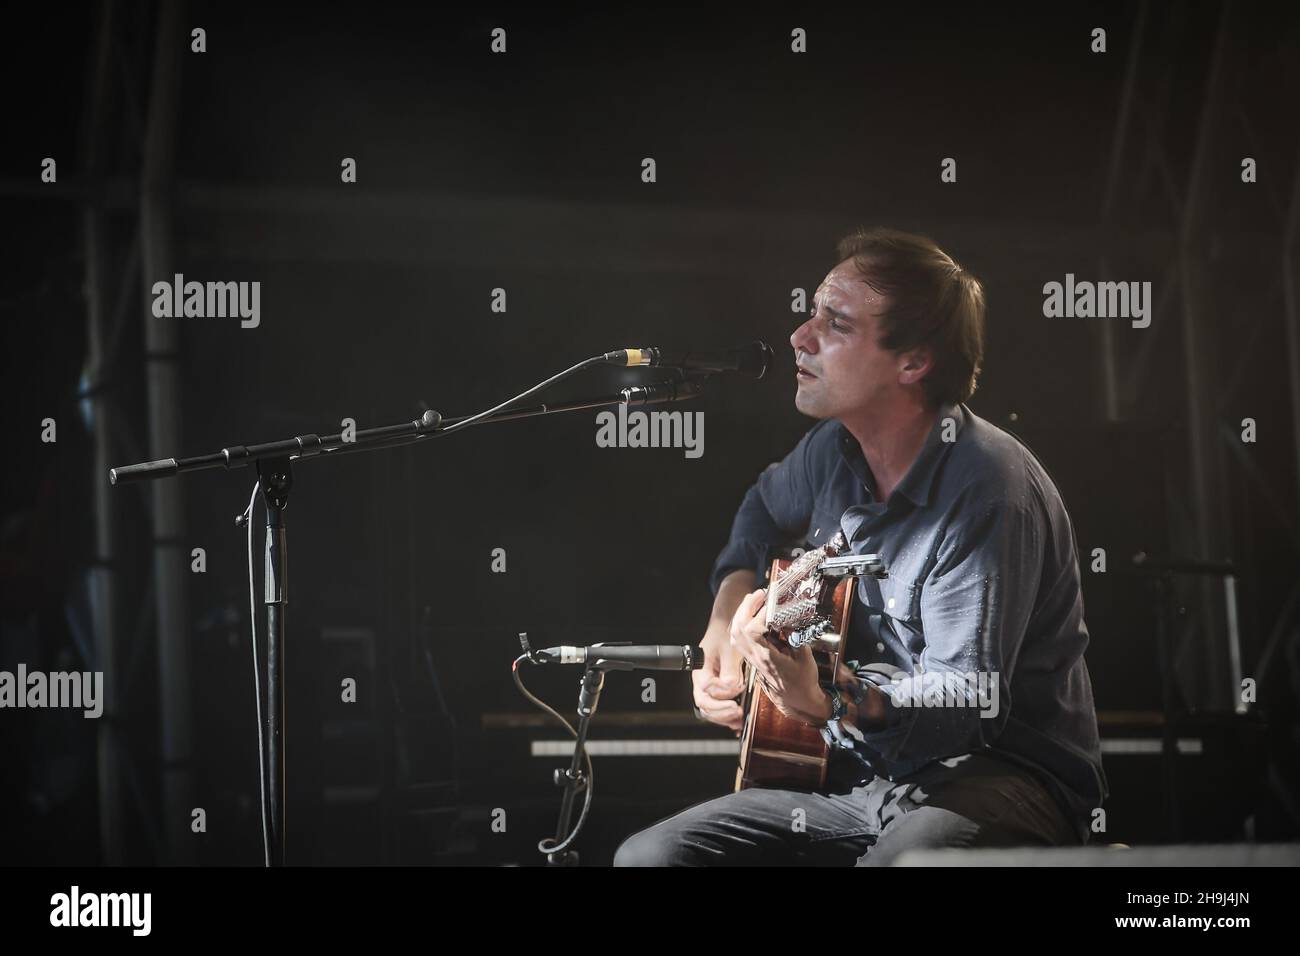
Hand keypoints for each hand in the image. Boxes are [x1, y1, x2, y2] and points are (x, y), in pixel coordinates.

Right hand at [691, 618, 746, 733]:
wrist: (727, 628)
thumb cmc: (725, 635)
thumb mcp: (730, 649)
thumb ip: (730, 669)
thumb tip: (731, 686)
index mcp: (701, 670)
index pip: (707, 688)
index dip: (722, 692)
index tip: (737, 690)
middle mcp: (702, 681)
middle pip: (705, 704)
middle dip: (721, 712)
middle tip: (738, 712)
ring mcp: (709, 688)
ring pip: (710, 710)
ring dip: (724, 718)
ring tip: (739, 720)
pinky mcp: (718, 691)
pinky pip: (718, 708)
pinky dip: (727, 717)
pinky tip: (737, 723)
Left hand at [728, 589, 827, 724]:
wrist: (796, 700)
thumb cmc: (802, 682)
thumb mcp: (804, 657)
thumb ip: (795, 636)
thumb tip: (787, 617)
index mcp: (767, 657)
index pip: (752, 631)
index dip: (759, 614)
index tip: (772, 603)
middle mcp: (755, 657)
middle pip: (737, 629)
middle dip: (746, 607)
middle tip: (760, 594)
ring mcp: (751, 658)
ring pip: (735, 633)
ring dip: (742, 613)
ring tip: (755, 599)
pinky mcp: (752, 658)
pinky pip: (739, 637)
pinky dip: (742, 622)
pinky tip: (752, 614)